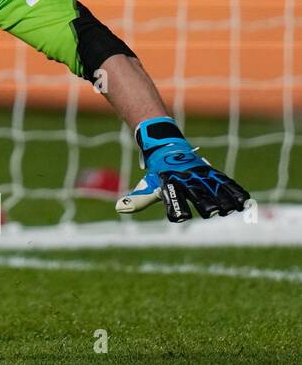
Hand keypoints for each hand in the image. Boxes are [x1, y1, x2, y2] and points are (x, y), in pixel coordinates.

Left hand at [116, 117, 250, 221]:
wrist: (167, 146)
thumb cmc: (158, 173)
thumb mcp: (148, 184)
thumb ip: (138, 199)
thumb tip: (119, 208)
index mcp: (169, 182)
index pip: (171, 197)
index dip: (175, 208)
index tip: (180, 218)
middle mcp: (185, 178)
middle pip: (196, 192)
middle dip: (204, 202)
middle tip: (213, 213)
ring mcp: (199, 174)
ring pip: (213, 187)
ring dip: (223, 198)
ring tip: (233, 209)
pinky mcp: (210, 172)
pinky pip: (224, 182)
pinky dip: (233, 190)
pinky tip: (245, 200)